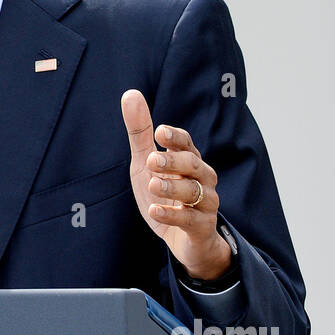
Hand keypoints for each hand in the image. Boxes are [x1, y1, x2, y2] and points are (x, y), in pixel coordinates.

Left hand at [121, 89, 231, 280]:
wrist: (183, 241)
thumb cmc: (166, 195)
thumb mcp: (146, 163)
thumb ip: (140, 133)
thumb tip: (130, 93)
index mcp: (188, 161)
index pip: (186, 144)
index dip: (175, 137)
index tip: (160, 131)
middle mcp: (202, 179)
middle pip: (194, 164)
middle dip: (174, 161)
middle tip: (152, 160)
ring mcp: (205, 204)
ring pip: (196, 191)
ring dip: (173, 187)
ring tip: (151, 184)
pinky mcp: (202, 228)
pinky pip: (192, 220)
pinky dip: (174, 215)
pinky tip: (155, 210)